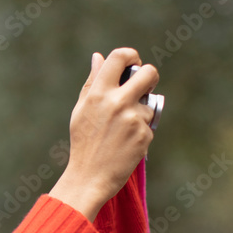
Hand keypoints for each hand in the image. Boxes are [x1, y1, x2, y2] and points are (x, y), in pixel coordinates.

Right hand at [49, 48, 157, 221]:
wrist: (89, 177)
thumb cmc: (83, 142)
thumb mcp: (81, 109)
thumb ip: (92, 82)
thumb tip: (98, 57)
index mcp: (98, 93)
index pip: (120, 57)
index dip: (131, 55)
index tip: (134, 64)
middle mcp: (117, 102)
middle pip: (149, 73)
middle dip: (150, 77)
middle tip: (146, 86)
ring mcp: (133, 119)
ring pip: (149, 105)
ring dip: (141, 114)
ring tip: (122, 131)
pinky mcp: (144, 135)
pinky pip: (149, 125)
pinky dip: (141, 133)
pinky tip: (126, 144)